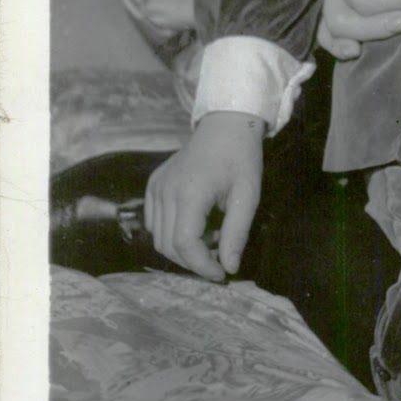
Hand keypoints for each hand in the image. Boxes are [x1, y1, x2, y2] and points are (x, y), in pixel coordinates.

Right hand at [144, 112, 265, 281]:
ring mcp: (155, 187)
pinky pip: (154, 223)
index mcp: (189, 192)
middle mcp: (165, 191)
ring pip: (159, 238)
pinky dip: (172, 234)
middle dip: (193, 261)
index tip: (221, 275)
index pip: (184, 244)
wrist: (226, 125)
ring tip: (212, 236)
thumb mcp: (247, 195)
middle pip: (168, 246)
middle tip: (220, 257)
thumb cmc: (241, 157)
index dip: (201, 266)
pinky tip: (197, 224)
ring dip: (183, 249)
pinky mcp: (153, 186)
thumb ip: (237, 233)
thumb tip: (229, 268)